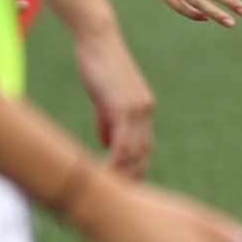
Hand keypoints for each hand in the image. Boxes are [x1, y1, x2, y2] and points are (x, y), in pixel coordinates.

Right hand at [73, 25, 154, 177]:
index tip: (125, 188)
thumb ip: (107, 121)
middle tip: (121, 200)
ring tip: (109, 191)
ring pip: (133, 152)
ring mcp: (138, 110)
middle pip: (141, 154)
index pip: (142, 147)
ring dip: (122, 174)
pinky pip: (123, 142)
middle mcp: (145, 112)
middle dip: (131, 177)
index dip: (134, 168)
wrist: (97, 41)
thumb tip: (107, 144)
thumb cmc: (97, 67)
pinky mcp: (126, 107)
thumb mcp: (104, 99)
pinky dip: (116, 161)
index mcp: (142, 110)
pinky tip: (106, 174)